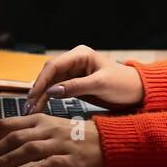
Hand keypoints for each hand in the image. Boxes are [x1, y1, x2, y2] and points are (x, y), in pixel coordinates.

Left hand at [0, 114, 103, 166]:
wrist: (107, 142)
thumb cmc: (75, 138)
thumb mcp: (49, 131)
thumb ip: (27, 136)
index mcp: (38, 120)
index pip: (4, 125)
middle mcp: (45, 128)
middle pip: (10, 137)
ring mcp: (58, 143)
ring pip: (25, 149)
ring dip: (3, 161)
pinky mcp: (70, 158)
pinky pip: (48, 164)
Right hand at [24, 44, 144, 114]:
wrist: (137, 93)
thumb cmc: (123, 84)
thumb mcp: (101, 84)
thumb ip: (76, 87)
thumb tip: (52, 91)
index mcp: (80, 55)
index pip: (54, 66)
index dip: (41, 81)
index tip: (33, 96)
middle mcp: (74, 62)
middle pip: (49, 75)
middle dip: (37, 90)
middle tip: (28, 107)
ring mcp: (73, 73)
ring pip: (50, 84)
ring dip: (40, 97)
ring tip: (31, 112)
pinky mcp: (74, 85)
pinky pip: (57, 91)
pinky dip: (48, 100)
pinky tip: (41, 109)